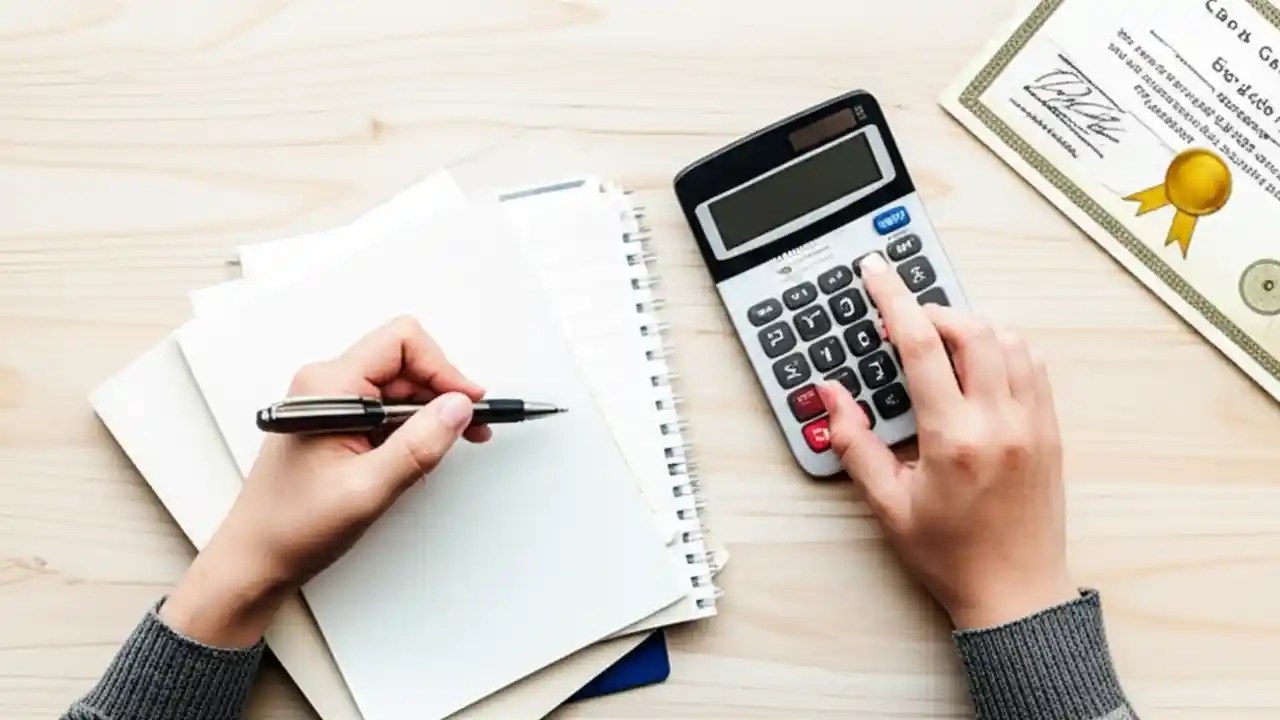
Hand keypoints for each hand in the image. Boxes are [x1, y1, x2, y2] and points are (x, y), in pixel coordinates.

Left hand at [161, 316, 488, 646]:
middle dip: (443, 392)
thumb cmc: (292, 527)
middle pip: (405, 363)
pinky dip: (411, 429)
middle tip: (472, 428)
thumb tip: (458, 408)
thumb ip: (418, 445)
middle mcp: (326, 386)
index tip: (466, 403)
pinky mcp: (336, 423)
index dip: (442, 368)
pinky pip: (385, 410)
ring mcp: (330, 404)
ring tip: (446, 447)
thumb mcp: (368, 489)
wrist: (255, 560)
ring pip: (398, 388)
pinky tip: (417, 457)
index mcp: (328, 388)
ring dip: (429, 413)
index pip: (401, 343)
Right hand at [819, 255, 1075, 629]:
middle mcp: (1000, 422)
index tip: (877, 273)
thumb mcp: (887, 504)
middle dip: (933, 310)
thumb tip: (831, 395)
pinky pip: (1034, 366)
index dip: (895, 300)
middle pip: (972, 329)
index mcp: (954, 438)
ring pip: (1010, 340)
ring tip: (943, 342)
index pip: (922, 345)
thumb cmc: (951, 556)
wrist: (1015, 594)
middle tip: (906, 320)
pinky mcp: (1051, 432)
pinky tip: (982, 364)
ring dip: (973, 327)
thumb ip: (855, 443)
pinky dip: (1006, 348)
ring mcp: (1033, 424)